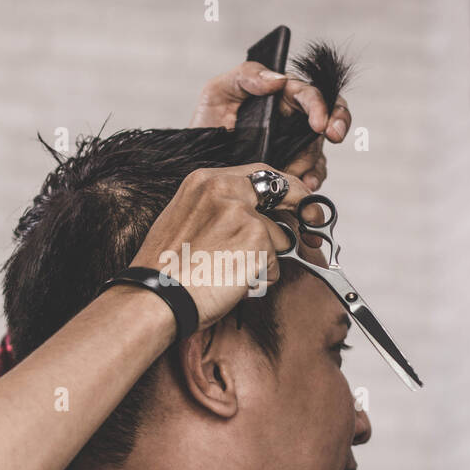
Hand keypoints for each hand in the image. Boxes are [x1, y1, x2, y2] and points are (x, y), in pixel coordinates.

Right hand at [129, 164, 310, 328]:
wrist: (156, 297)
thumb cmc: (165, 269)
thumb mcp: (185, 219)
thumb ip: (219, 208)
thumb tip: (254, 216)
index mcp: (204, 181)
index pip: (258, 173)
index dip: (284, 186)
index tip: (298, 196)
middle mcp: (225, 190)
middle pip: (282, 192)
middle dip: (301, 209)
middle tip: (313, 223)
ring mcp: (243, 214)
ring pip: (280, 236)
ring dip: (267, 259)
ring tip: (232, 272)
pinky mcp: (257, 242)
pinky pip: (276, 264)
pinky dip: (262, 279)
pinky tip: (234, 284)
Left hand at [189, 62, 351, 190]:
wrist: (195, 161)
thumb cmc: (207, 121)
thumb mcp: (219, 91)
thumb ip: (247, 76)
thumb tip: (278, 79)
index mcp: (281, 95)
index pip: (309, 93)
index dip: (321, 104)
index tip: (319, 123)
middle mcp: (293, 119)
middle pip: (329, 115)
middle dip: (338, 122)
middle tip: (334, 135)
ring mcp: (294, 146)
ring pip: (320, 150)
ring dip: (317, 162)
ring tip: (304, 175)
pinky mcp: (290, 170)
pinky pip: (311, 175)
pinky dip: (311, 181)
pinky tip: (304, 187)